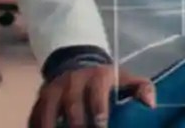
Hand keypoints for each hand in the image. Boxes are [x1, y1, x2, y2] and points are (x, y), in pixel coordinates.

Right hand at [28, 64, 153, 127]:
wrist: (77, 62)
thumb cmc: (107, 79)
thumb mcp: (126, 78)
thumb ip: (142, 88)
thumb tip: (151, 104)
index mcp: (97, 77)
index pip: (97, 94)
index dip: (98, 111)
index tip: (101, 126)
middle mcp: (72, 81)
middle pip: (72, 106)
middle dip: (77, 125)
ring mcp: (53, 90)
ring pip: (47, 111)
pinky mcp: (40, 99)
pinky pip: (34, 116)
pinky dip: (36, 127)